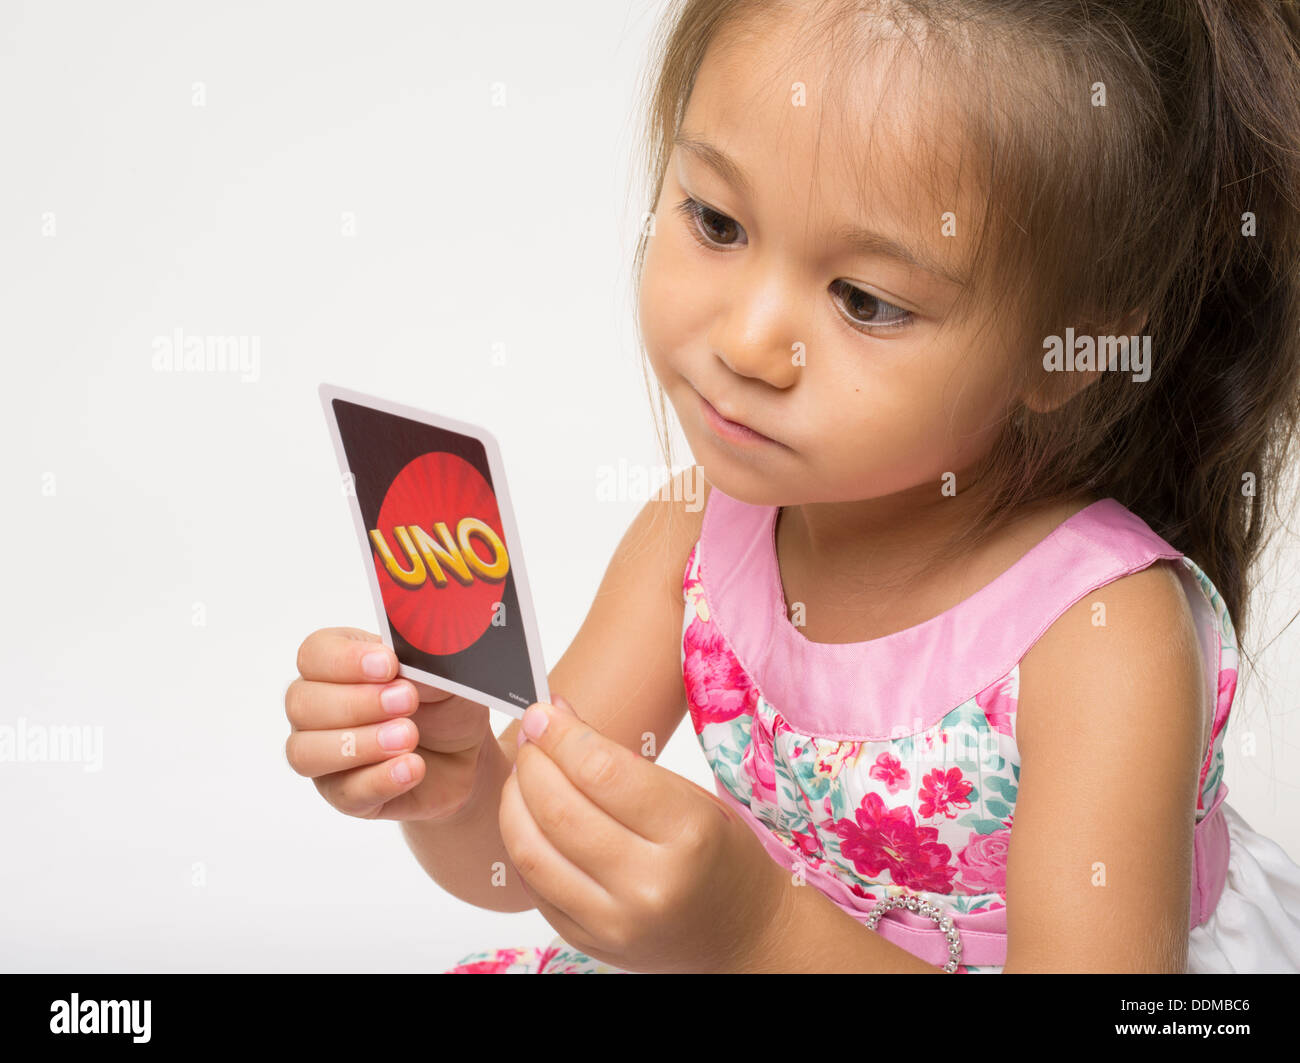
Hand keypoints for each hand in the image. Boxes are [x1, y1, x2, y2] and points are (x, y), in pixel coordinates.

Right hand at [285, 626, 492, 820]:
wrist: (465, 753)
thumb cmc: (443, 702)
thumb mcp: (442, 672)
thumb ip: (420, 658)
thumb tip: (409, 654)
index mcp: (337, 663)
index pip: (313, 654)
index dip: (344, 661)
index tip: (389, 666)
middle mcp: (318, 708)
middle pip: (301, 704)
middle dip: (356, 703)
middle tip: (407, 702)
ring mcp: (325, 755)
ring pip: (306, 753)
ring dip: (360, 744)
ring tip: (409, 737)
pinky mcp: (345, 795)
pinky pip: (346, 793)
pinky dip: (381, 779)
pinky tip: (412, 767)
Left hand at [498, 696, 790, 972]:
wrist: (741, 933)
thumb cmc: (719, 856)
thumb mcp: (690, 797)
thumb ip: (620, 762)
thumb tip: (554, 717)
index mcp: (687, 834)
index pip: (602, 772)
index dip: (561, 736)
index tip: (543, 714)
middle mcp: (649, 885)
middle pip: (559, 810)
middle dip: (532, 763)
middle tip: (530, 739)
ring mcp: (615, 921)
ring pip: (533, 852)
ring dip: (514, 803)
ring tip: (522, 776)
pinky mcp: (587, 942)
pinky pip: (533, 887)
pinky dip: (523, 844)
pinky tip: (530, 819)